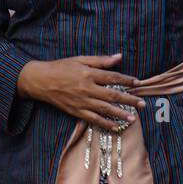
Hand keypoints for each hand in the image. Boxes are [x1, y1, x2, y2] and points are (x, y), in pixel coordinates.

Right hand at [16, 53, 146, 131]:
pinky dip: (105, 123)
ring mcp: (81, 102)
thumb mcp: (79, 59)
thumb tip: (119, 57)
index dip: (127, 80)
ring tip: (134, 118)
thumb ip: (100, 60)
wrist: (39, 81)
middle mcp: (87, 89)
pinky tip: (115, 126)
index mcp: (88, 74)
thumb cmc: (60, 67)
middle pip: (113, 95)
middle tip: (143, 104)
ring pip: (105, 109)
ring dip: (121, 114)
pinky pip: (93, 119)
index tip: (138, 83)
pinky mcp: (76, 111)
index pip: (113, 77)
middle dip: (129, 100)